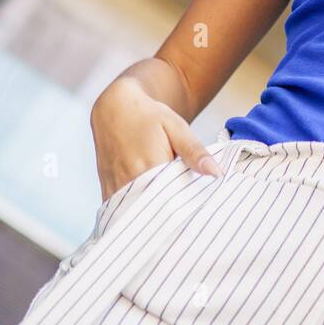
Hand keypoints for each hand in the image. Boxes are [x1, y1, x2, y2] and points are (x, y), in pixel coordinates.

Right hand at [90, 77, 221, 201]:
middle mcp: (129, 180)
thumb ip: (195, 152)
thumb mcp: (176, 127)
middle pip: (157, 211)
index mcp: (150, 165)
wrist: (114, 110)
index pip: (175, 199)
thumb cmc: (148, 116)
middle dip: (172, 213)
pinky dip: (138, 213)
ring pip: (140, 214)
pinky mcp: (107, 191)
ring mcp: (115, 188)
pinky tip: (149, 206)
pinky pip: (124, 212)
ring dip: (155, 214)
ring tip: (168, 205)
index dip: (189, 204)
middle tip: (185, 206)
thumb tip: (216, 173)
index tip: (199, 204)